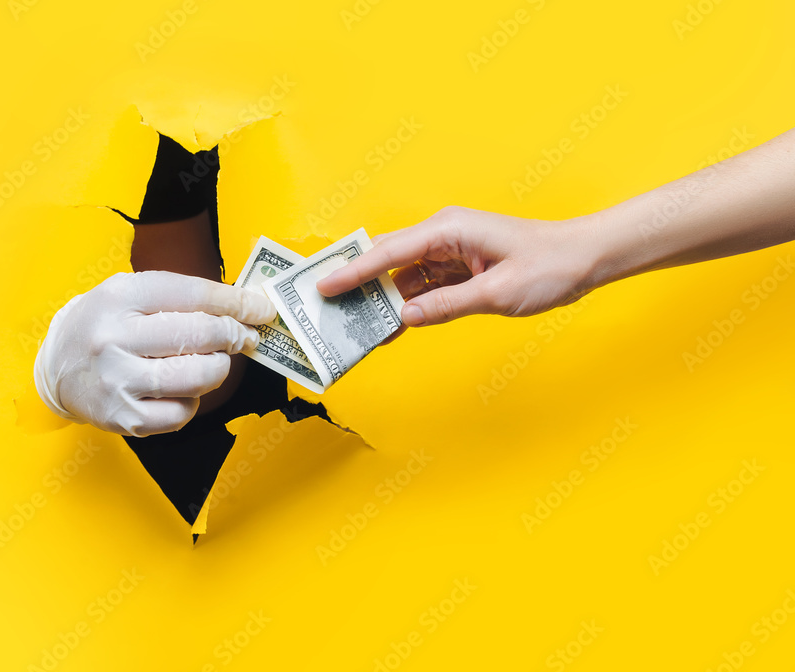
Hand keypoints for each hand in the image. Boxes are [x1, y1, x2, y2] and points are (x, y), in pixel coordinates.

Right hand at [34, 271, 276, 436]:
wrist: (56, 366)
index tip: (261, 310)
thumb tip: (246, 307)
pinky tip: (181, 390)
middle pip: (200, 334)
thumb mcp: (133, 294)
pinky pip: (182, 412)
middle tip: (243, 337)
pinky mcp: (122, 417)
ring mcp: (117, 380)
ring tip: (213, 362)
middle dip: (234, 335)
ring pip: (197, 376)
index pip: (194, 295)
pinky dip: (192, 402)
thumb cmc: (107, 325)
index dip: (237, 303)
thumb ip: (184, 297)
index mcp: (120, 296)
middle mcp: (114, 337)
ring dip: (218, 369)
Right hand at [316, 207, 594, 325]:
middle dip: (360, 285)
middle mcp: (444, 235)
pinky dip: (409, 304)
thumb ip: (446, 305)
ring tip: (359, 326)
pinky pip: (424, 285)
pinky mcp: (460, 266)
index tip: (324, 287)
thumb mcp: (496, 293)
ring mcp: (451, 250)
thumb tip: (405, 317)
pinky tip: (394, 324)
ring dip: (385, 301)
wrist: (585, 258)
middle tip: (331, 309)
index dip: (353, 271)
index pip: (388, 251)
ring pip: (404, 276)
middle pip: (388, 260)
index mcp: (449, 230)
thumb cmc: (549, 266)